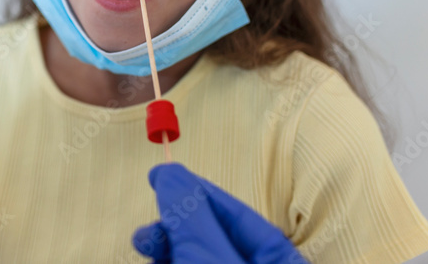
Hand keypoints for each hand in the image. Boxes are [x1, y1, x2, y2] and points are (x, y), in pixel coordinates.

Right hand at [133, 163, 306, 263]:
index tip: (164, 174)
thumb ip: (191, 216)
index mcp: (281, 262)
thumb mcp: (209, 257)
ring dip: (166, 248)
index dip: (200, 191)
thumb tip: (171, 175)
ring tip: (146, 246)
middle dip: (176, 226)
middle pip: (214, 238)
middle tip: (150, 228)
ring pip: (195, 257)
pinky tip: (154, 263)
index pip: (240, 216)